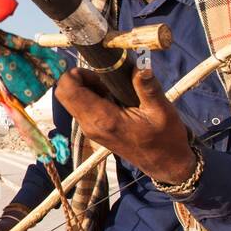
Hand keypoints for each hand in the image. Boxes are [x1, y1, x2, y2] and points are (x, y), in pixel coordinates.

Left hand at [54, 66, 195, 182]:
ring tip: (113, 87)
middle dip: (80, 78)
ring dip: (86, 87)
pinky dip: (91, 96)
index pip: (68, 91)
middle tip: (106, 77)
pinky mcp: (94, 130)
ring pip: (72, 100)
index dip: (76, 73)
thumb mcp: (162, 111)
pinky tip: (113, 97)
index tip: (100, 71)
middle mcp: (90, 125)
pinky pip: (81, 107)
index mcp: (103, 119)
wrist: (165, 165)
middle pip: (64, 94)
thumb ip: (147, 87)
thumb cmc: (165, 139)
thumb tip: (140, 66)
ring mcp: (90, 129)